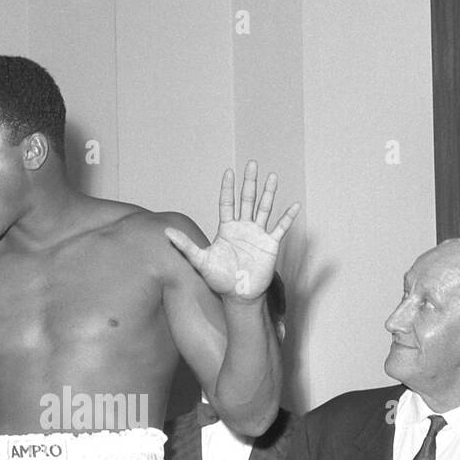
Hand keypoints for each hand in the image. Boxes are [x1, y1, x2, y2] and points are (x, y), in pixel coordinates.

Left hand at [165, 160, 299, 302]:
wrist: (238, 295)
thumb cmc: (219, 279)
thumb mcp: (200, 261)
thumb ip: (185, 245)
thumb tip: (166, 232)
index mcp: (227, 229)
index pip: (227, 202)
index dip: (228, 188)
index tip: (229, 172)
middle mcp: (243, 228)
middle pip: (247, 200)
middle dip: (249, 182)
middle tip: (252, 164)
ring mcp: (257, 234)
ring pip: (264, 209)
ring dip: (268, 193)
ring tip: (272, 176)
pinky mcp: (270, 244)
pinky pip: (280, 228)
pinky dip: (287, 217)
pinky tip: (293, 205)